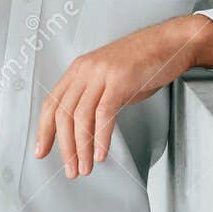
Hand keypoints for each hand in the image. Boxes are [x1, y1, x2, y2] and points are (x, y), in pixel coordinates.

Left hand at [35, 14, 212, 178]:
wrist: (171, 42)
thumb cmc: (144, 61)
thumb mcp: (110, 78)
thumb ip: (94, 98)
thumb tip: (84, 129)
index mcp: (79, 70)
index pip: (51, 103)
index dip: (44, 130)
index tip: (41, 151)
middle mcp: (85, 70)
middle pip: (63, 114)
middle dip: (64, 147)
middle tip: (70, 169)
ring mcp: (101, 74)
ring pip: (81, 117)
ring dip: (81, 148)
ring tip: (85, 167)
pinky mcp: (120, 80)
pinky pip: (104, 114)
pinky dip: (100, 137)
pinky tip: (100, 153)